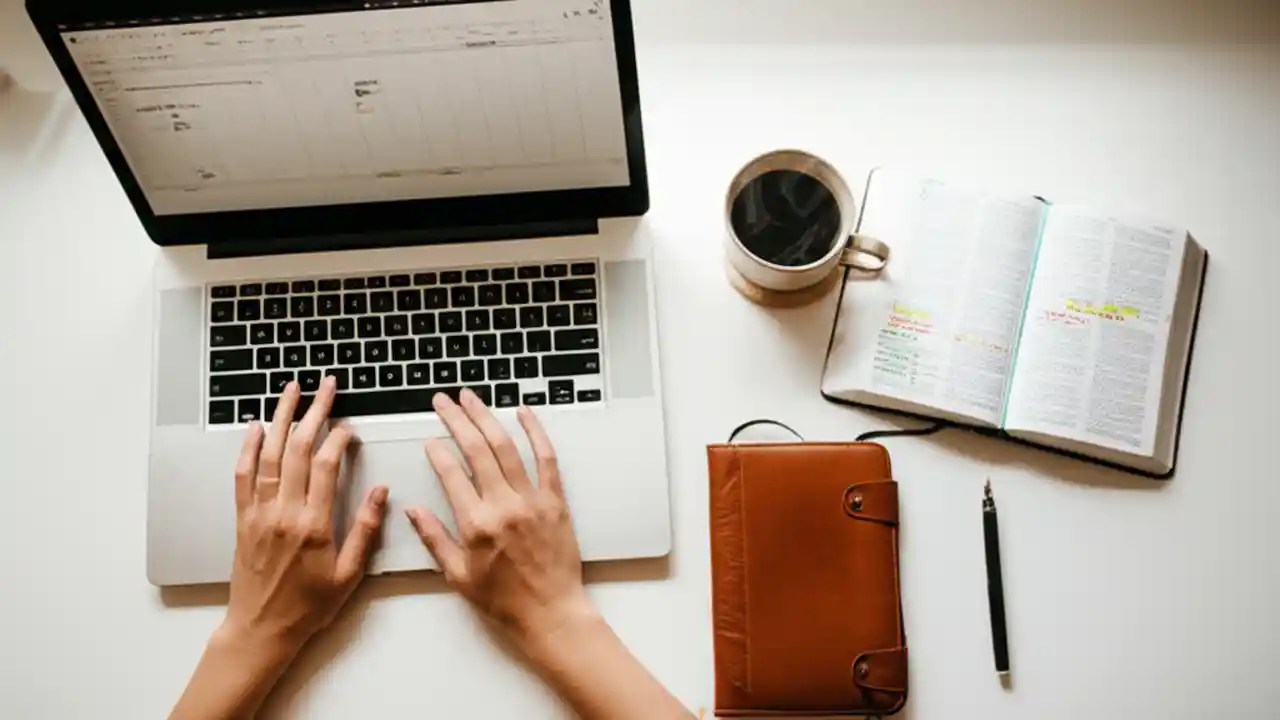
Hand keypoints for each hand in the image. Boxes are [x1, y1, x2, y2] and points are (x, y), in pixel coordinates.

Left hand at [172, 378, 388, 719]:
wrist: (261, 629)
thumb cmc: (308, 607)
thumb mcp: (349, 574)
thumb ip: (366, 529)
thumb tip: (380, 492)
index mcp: (314, 524)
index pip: (326, 466)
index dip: (339, 438)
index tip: (350, 426)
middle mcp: (283, 512)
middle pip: (298, 449)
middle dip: (313, 412)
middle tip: (325, 387)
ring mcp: (259, 512)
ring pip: (269, 453)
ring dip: (280, 418)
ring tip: (291, 391)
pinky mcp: (243, 518)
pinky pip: (243, 475)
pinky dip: (248, 447)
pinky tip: (255, 427)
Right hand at [406, 390, 594, 649]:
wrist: (550, 612)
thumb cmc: (503, 600)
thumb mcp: (458, 575)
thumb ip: (435, 538)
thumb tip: (413, 510)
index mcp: (476, 524)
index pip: (452, 475)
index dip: (438, 452)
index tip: (430, 439)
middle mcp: (503, 506)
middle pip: (477, 450)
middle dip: (457, 420)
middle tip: (443, 400)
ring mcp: (532, 500)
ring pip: (507, 447)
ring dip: (487, 417)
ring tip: (471, 398)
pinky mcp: (555, 500)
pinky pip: (546, 458)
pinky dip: (535, 432)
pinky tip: (524, 412)